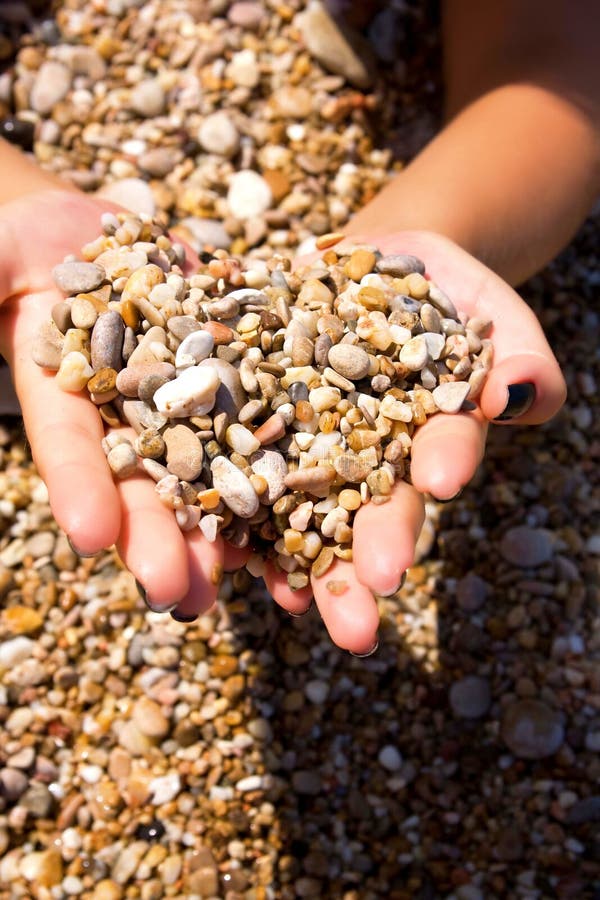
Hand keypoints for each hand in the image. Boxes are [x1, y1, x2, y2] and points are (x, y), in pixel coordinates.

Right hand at [0, 189, 244, 617]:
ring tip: (246, 582)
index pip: (68, 445)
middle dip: (161, 539)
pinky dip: (275, 469)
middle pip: (144, 483)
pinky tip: (302, 516)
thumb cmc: (19, 242)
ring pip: (206, 472)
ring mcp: (178, 402)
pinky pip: (255, 423)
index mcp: (62, 395)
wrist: (88, 236)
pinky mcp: (225, 378)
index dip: (77, 487)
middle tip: (183, 597)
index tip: (91, 535)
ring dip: (225, 529)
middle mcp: (124, 415)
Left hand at [264, 231, 566, 653]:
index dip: (445, 459)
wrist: (358, 271)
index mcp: (431, 431)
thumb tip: (515, 393)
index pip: (442, 447)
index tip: (442, 481)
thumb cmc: (437, 290)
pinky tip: (227, 553)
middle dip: (370, 550)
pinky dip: (235, 517)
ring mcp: (313, 449)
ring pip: (306, 508)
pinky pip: (244, 475)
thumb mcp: (488, 307)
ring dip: (299, 562)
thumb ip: (520, 350)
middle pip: (373, 503)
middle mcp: (373, 457)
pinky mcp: (258, 433)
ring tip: (294, 604)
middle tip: (371, 601)